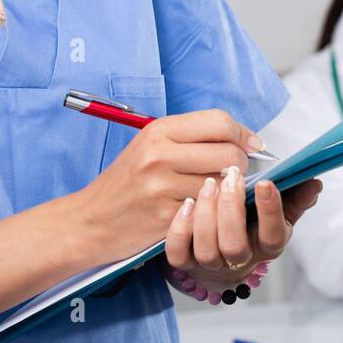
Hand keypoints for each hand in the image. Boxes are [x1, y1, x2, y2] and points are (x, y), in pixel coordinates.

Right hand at [75, 109, 265, 261]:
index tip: (251, 146)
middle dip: (240, 165)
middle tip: (233, 174)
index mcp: (159, 131)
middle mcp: (160, 154)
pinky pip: (208, 210)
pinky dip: (210, 211)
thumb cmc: (127, 182)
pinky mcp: (166, 217)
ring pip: (223, 184)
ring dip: (227, 192)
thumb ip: (192, 138)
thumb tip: (242, 138)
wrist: (91, 220)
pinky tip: (200, 210)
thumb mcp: (152, 146)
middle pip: (229, 152)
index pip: (219, 122)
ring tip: (215, 193)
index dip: (242, 134)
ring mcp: (162, 187)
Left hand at [160, 167, 322, 297]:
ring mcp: (210, 263)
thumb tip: (314, 182)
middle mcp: (239, 259)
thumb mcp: (279, 213)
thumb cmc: (253, 225)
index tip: (266, 182)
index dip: (270, 211)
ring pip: (206, 249)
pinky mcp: (185, 262)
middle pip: (234, 245)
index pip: (273, 236)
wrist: (222, 256)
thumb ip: (295, 199)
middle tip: (232, 176)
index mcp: (266, 246)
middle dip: (232, 209)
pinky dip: (181, 228)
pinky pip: (178, 253)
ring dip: (207, 214)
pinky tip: (187, 203)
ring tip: (209, 183)